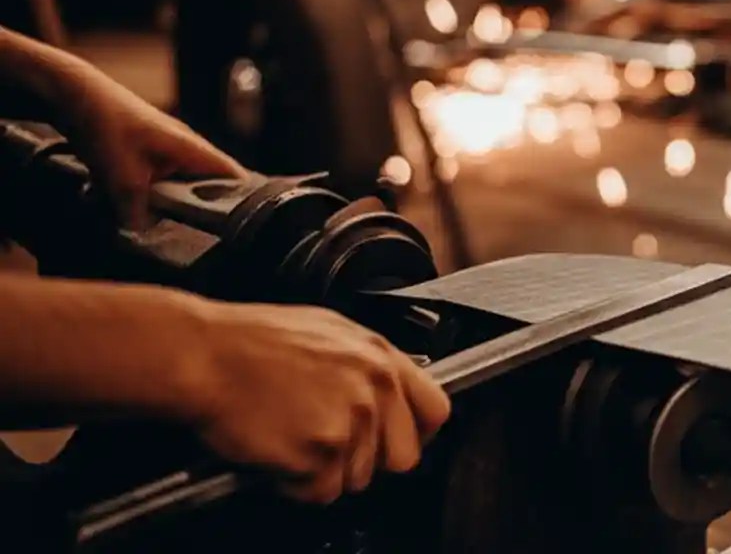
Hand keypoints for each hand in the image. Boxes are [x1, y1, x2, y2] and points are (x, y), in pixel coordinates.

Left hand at [59, 66, 247, 228]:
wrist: (71, 93)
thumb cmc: (105, 122)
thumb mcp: (120, 175)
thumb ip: (134, 209)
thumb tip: (139, 232)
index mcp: (190, 148)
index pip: (230, 174)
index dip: (240, 198)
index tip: (237, 224)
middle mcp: (182, 148)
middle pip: (198, 186)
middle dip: (183, 209)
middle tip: (175, 230)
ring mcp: (160, 148)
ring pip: (167, 185)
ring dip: (149, 201)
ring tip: (130, 212)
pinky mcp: (140, 150)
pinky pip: (145, 178)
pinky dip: (129, 190)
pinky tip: (105, 195)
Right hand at [188, 300, 450, 503]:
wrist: (202, 355)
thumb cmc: (250, 341)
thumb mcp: (327, 331)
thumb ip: (365, 364)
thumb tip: (386, 390)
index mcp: (380, 356)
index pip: (435, 410)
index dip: (418, 433)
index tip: (398, 441)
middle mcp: (374, 387)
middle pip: (404, 457)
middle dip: (369, 462)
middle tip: (332, 449)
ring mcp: (350, 421)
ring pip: (357, 478)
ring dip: (325, 471)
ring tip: (292, 438)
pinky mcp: (320, 452)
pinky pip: (320, 491)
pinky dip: (295, 483)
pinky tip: (276, 452)